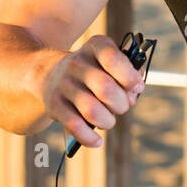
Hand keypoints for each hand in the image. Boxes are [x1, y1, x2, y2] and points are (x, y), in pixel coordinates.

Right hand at [41, 34, 145, 149]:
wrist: (49, 72)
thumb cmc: (93, 71)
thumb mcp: (109, 62)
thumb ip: (129, 73)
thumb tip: (133, 93)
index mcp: (95, 47)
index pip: (112, 58)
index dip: (130, 76)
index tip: (137, 87)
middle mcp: (76, 62)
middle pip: (106, 88)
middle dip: (121, 104)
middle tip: (121, 107)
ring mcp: (63, 83)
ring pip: (92, 110)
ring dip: (107, 121)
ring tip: (108, 120)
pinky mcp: (53, 104)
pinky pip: (75, 126)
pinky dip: (90, 138)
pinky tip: (97, 139)